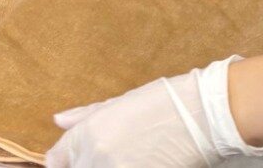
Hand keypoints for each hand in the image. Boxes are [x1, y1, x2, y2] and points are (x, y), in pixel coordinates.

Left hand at [45, 56, 262, 167]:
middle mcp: (97, 157)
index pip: (57, 160)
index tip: (77, 158)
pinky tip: (147, 162)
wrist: (204, 114)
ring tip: (133, 156)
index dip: (67, 160)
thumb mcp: (123, 101)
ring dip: (111, 167)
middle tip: (118, 154)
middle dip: (89, 164)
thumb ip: (87, 114)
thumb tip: (59, 120)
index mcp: (89, 132)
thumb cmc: (167, 100)